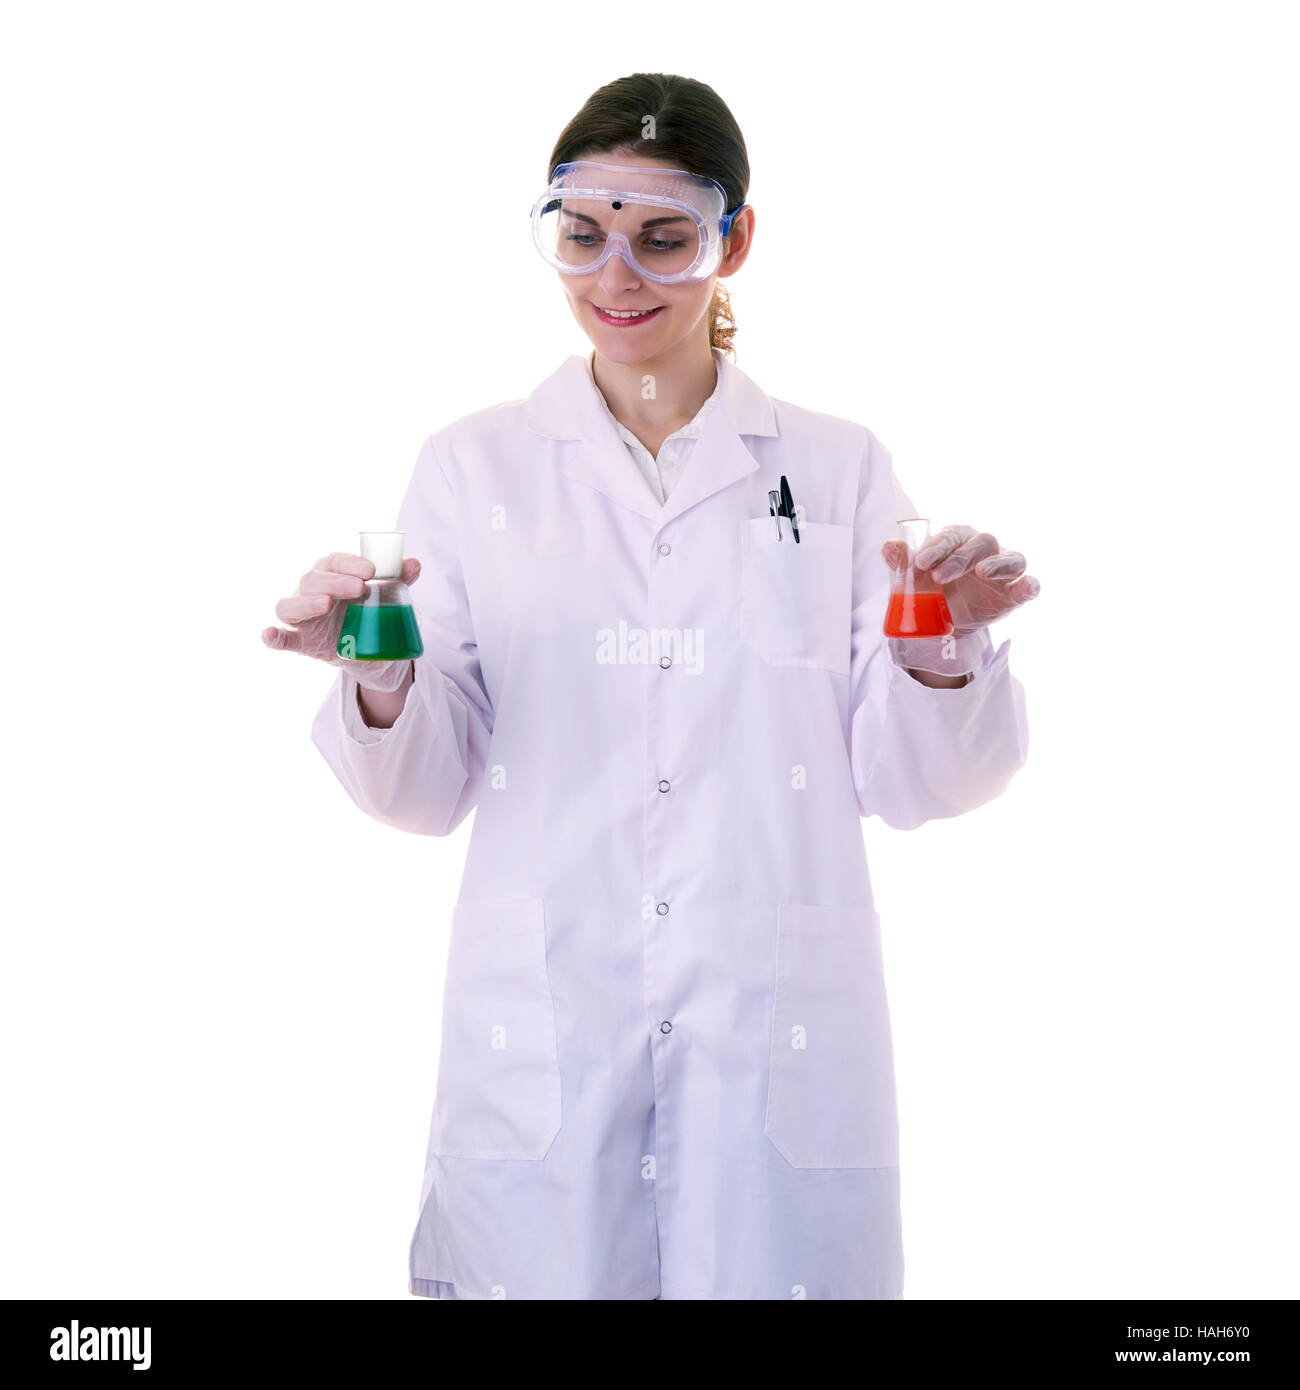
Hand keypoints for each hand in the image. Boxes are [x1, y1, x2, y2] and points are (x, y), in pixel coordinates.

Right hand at [261, 550, 422, 691]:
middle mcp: (310, 590)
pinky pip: (280, 637)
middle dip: (335, 581)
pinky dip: (273, 636)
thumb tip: (414, 564)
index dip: (350, 563)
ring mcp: (300, 616)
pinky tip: (270, 634)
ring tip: (326, 604)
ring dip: (306, 603)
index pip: (334, 561)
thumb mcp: (387, 597)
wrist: (369, 650)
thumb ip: (399, 580)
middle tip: (359, 588)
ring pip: (290, 604)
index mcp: (331, 573)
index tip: (372, 570)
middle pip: (313, 579)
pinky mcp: (298, 640)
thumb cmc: (369, 611)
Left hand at [881, 526, 1039, 633]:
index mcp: (960, 541)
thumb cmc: (934, 590)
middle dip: (959, 558)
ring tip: (981, 573)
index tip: (920, 562)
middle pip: (980, 544)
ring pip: (1011, 558)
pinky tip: (1026, 588)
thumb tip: (888, 546)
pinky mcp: (1015, 593)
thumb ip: (903, 564)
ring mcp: (1004, 571)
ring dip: (997, 564)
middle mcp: (985, 551)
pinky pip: (1028, 585)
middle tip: (938, 577)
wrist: (946, 622)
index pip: (951, 536)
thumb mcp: (916, 580)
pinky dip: (1029, 585)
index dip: (937, 546)